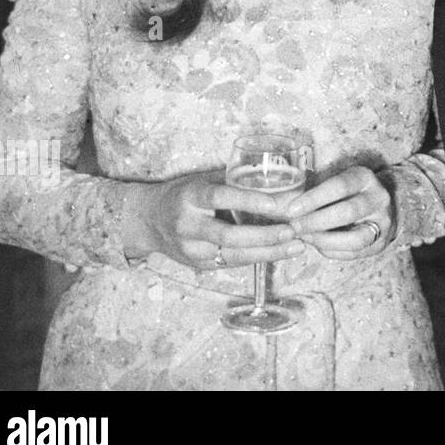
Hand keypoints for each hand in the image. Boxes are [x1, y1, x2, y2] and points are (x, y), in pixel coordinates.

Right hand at [131, 171, 302, 270]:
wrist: (147, 221)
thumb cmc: (183, 194)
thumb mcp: (202, 180)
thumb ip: (233, 181)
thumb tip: (276, 178)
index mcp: (189, 197)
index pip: (219, 197)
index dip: (247, 200)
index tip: (275, 203)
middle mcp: (187, 225)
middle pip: (228, 235)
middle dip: (264, 235)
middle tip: (293, 230)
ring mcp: (192, 250)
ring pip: (233, 255)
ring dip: (269, 252)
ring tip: (297, 245)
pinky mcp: (199, 265)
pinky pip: (233, 263)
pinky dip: (259, 257)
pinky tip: (282, 252)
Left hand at [282, 166, 393, 259]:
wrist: (376, 207)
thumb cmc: (343, 194)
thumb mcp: (330, 186)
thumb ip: (304, 195)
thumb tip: (270, 206)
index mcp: (364, 177)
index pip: (339, 185)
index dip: (313, 199)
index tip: (290, 210)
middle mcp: (379, 197)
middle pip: (348, 212)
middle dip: (316, 222)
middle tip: (293, 228)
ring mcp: (383, 221)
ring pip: (356, 238)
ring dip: (325, 240)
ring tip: (305, 239)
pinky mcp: (381, 242)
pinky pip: (355, 253)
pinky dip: (333, 251)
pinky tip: (317, 245)